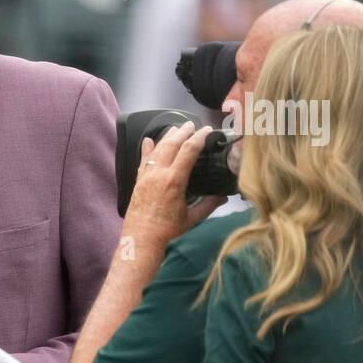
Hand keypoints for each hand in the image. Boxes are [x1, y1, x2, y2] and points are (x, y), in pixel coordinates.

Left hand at [123, 122, 225, 246]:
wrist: (141, 238)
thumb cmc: (167, 230)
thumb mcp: (192, 218)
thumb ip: (209, 205)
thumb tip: (224, 197)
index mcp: (174, 181)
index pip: (188, 150)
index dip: (199, 137)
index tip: (207, 130)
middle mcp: (158, 174)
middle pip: (172, 144)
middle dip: (183, 131)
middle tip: (192, 124)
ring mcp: (146, 176)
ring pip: (157, 149)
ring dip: (167, 137)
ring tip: (176, 129)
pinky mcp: (138, 181)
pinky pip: (143, 160)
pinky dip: (147, 149)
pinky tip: (149, 140)